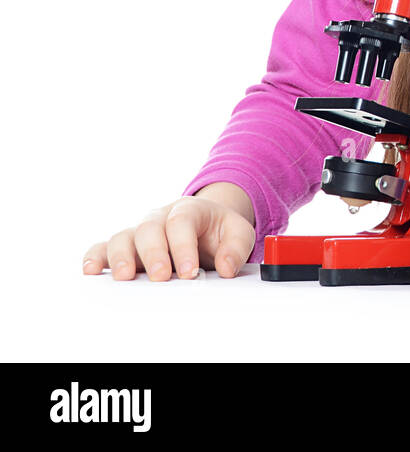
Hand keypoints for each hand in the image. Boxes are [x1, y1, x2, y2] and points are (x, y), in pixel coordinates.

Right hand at [82, 183, 256, 280]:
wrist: (205, 226)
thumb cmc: (217, 231)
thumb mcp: (238, 233)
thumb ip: (237, 248)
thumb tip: (226, 268)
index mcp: (188, 210)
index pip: (181, 222)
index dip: (183, 246)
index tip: (189, 271)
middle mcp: (159, 218)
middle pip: (149, 229)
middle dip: (155, 254)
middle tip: (162, 277)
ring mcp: (139, 232)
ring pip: (123, 237)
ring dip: (121, 257)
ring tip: (125, 277)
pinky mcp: (124, 247)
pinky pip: (103, 247)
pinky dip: (95, 257)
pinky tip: (92, 271)